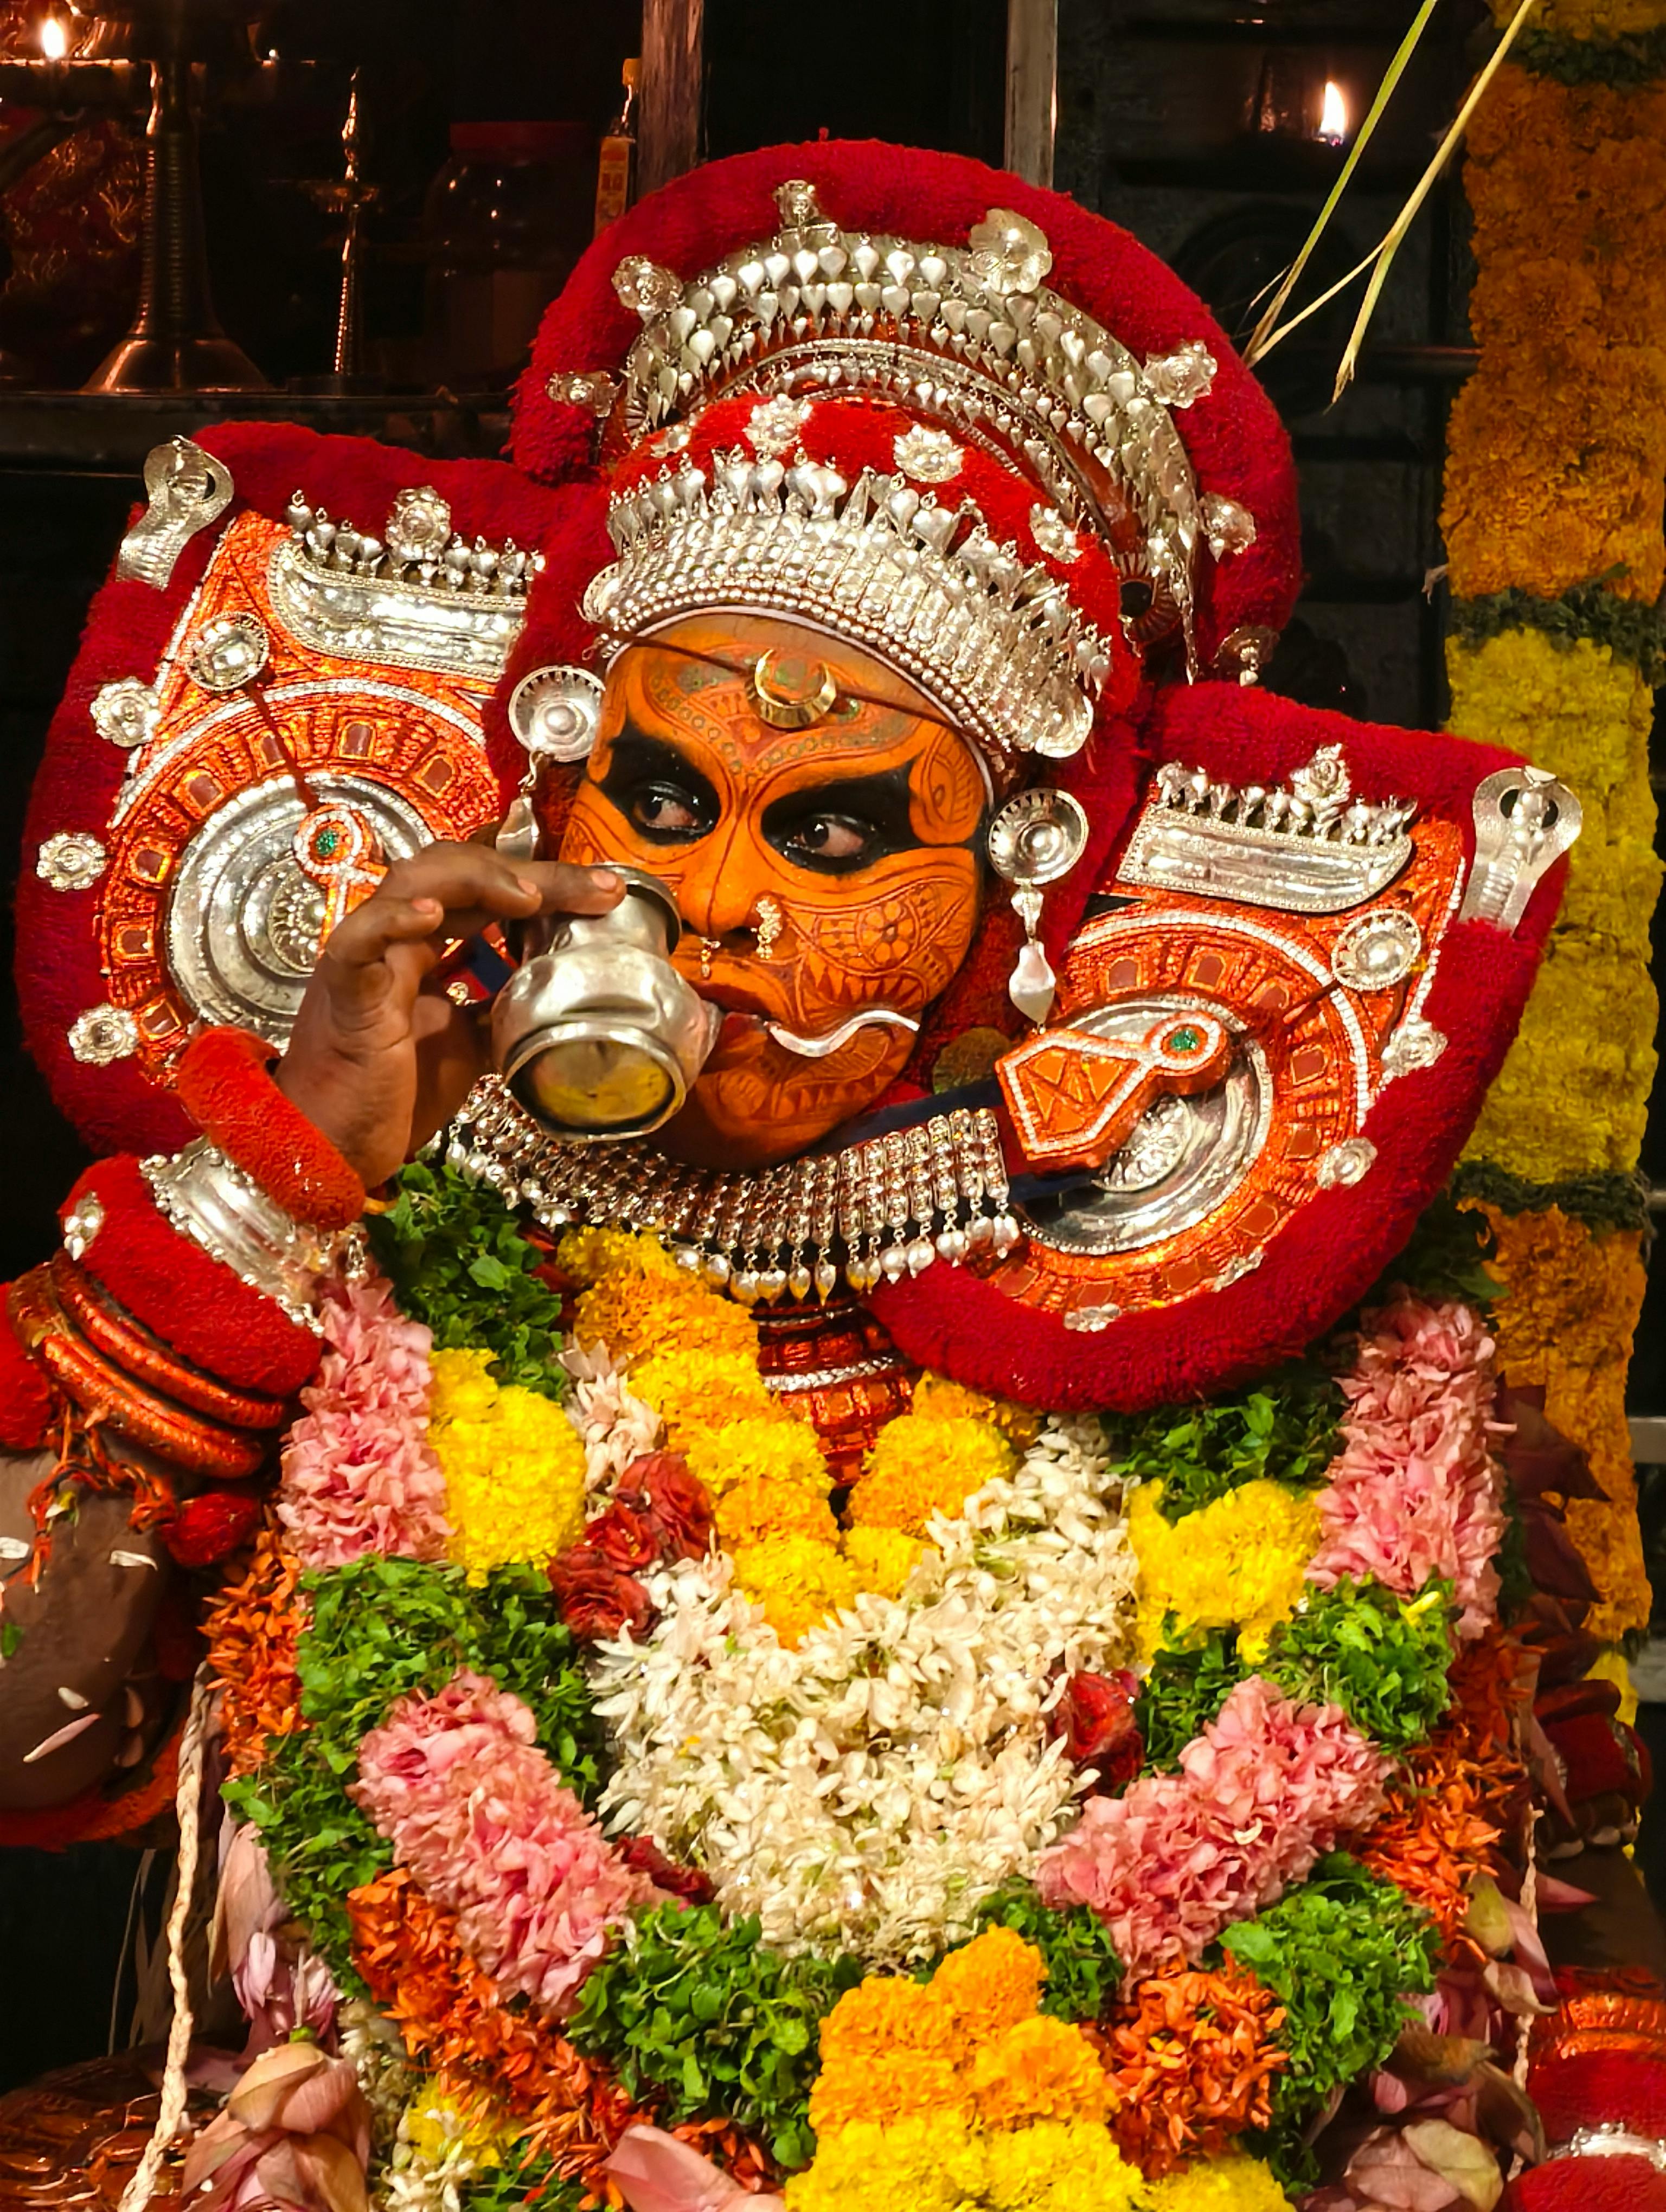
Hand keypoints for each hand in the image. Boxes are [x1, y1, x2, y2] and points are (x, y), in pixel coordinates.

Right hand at [276, 842, 621, 1187]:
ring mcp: (368, 959)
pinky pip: (356, 941)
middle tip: (598, 886)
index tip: (607, 892)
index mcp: (425, 949)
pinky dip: (391, 919)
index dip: (544, 881)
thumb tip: (558, 999)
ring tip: (528, 895)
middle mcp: (396, 941)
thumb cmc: (392, 1095)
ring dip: (475, 877)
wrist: (333, 1147)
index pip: (486, 890)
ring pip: (411, 881)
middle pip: (460, 872)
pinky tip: (428, 912)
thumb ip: (501, 1014)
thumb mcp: (469, 1048)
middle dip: (532, 872)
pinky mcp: (345, 993)